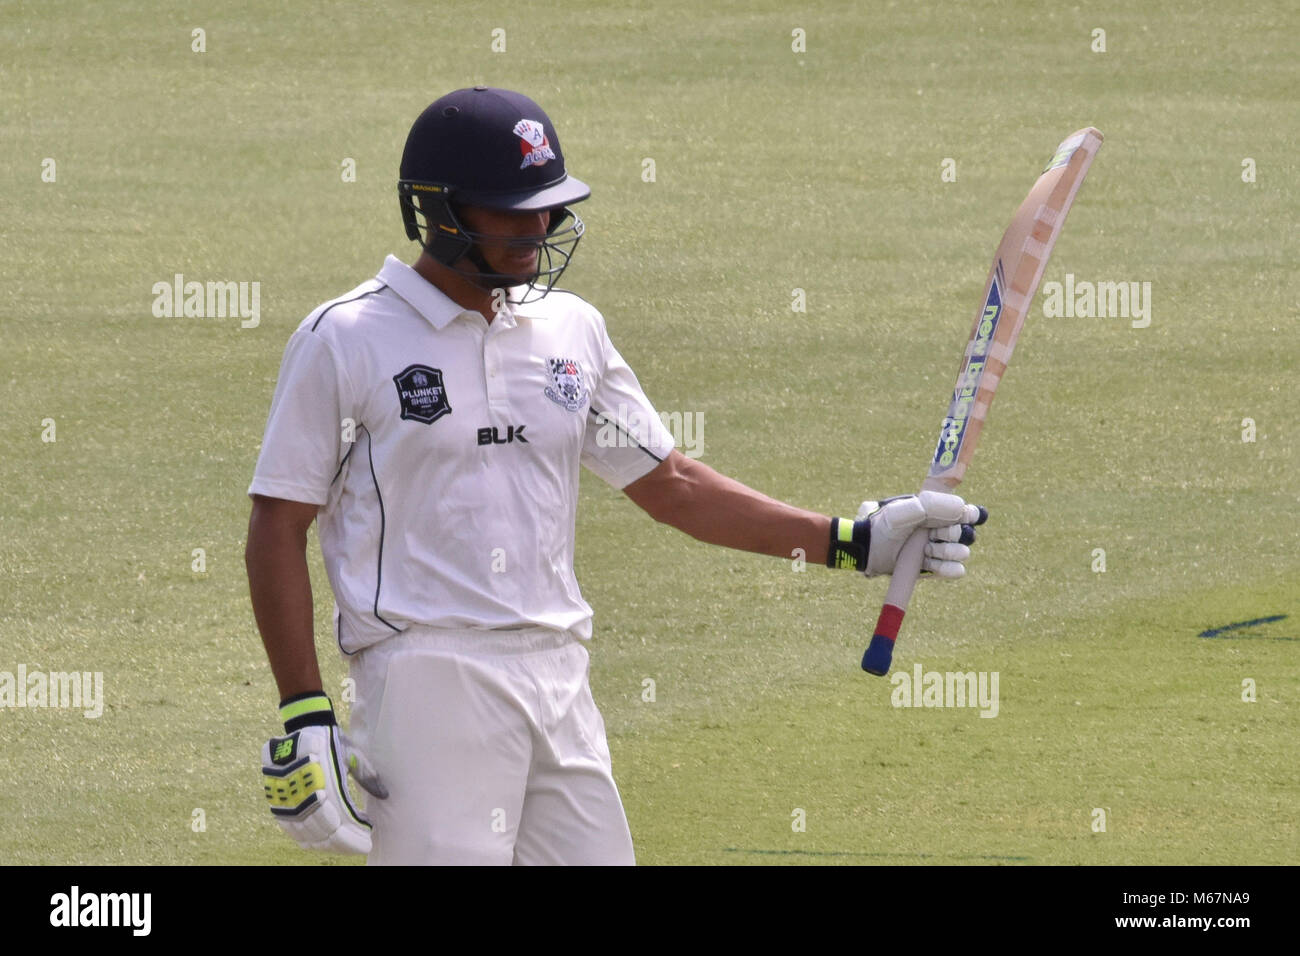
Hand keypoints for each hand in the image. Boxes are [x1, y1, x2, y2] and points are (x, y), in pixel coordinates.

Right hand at [262, 693, 387, 853]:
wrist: (302, 727)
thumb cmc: (332, 741)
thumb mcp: (352, 756)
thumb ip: (367, 777)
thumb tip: (385, 795)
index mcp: (324, 785)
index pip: (338, 824)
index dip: (353, 838)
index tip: (367, 841)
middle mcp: (303, 796)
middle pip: (323, 834)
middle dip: (343, 844)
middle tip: (359, 845)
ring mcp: (287, 800)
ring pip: (306, 835)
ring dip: (326, 844)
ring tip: (344, 844)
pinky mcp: (277, 800)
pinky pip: (291, 828)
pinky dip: (307, 838)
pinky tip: (320, 840)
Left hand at [827, 491, 987, 576]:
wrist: (867, 550)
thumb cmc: (883, 526)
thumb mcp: (903, 511)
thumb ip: (931, 505)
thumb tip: (963, 507)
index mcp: (938, 512)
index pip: (968, 512)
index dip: (970, 515)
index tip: (963, 518)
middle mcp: (942, 530)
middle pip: (967, 534)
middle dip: (952, 535)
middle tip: (933, 536)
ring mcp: (939, 550)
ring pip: (962, 553)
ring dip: (946, 552)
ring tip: (925, 551)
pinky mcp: (935, 569)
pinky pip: (956, 571)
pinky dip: (947, 568)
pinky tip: (929, 564)